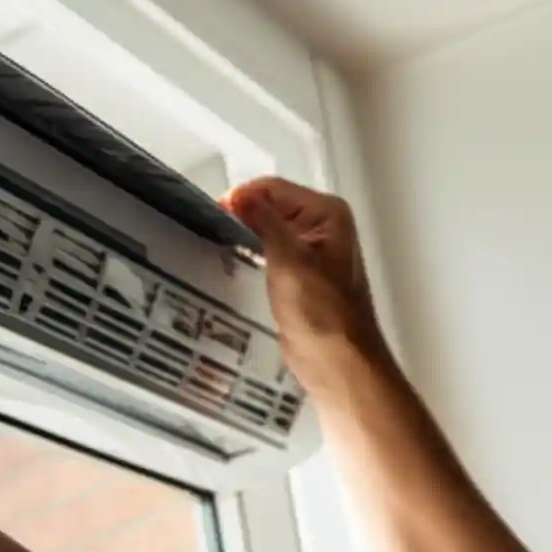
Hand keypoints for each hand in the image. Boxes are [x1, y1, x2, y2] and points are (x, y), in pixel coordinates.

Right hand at [222, 177, 388, 382]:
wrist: (338, 362)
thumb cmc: (319, 311)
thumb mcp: (288, 259)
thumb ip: (263, 220)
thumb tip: (239, 193)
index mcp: (327, 213)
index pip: (274, 188)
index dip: (243, 196)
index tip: (214, 212)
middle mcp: (323, 225)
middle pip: (272, 205)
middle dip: (243, 213)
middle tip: (212, 228)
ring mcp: (313, 250)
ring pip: (269, 228)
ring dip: (246, 232)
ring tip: (220, 242)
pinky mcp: (300, 274)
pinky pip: (271, 251)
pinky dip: (253, 250)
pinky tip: (236, 259)